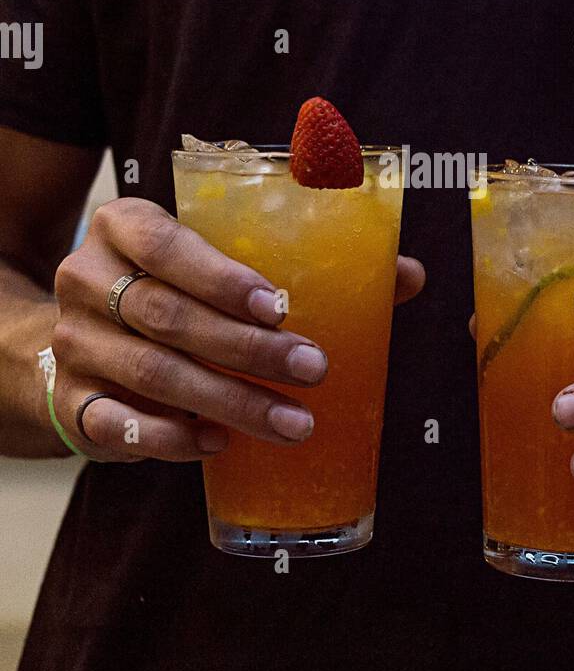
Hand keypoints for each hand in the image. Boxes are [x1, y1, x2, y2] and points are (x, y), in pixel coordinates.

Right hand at [51, 198, 423, 462]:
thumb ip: (306, 262)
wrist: (84, 339)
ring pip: (152, 373)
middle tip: (312, 369)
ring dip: (228, 401)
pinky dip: (169, 438)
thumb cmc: (177, 290)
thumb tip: (407, 274)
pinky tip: (217, 444)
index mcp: (123, 225)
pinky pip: (114, 424)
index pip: (167, 244)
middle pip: (168, 315)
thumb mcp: (220, 264)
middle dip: (246, 349)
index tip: (282, 306)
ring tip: (293, 422)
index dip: (222, 277)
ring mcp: (73, 342)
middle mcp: (87, 278)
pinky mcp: (69, 401)